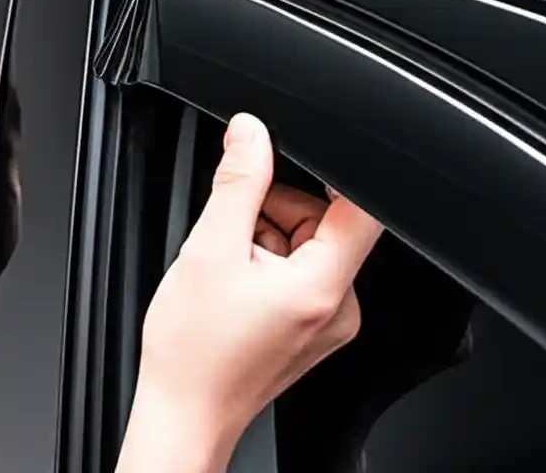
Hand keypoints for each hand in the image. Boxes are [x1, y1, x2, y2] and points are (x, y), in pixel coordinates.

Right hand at [120, 113, 382, 471]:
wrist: (183, 412)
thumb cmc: (193, 353)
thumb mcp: (208, 249)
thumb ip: (237, 183)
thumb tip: (250, 133)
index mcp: (323, 285)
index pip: (363, 205)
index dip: (334, 170)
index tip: (300, 156)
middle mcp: (339, 305)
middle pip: (325, 221)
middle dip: (275, 211)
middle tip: (231, 233)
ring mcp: (328, 319)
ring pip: (308, 245)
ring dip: (266, 239)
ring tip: (227, 268)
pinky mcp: (312, 328)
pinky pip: (301, 273)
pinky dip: (267, 265)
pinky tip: (235, 284)